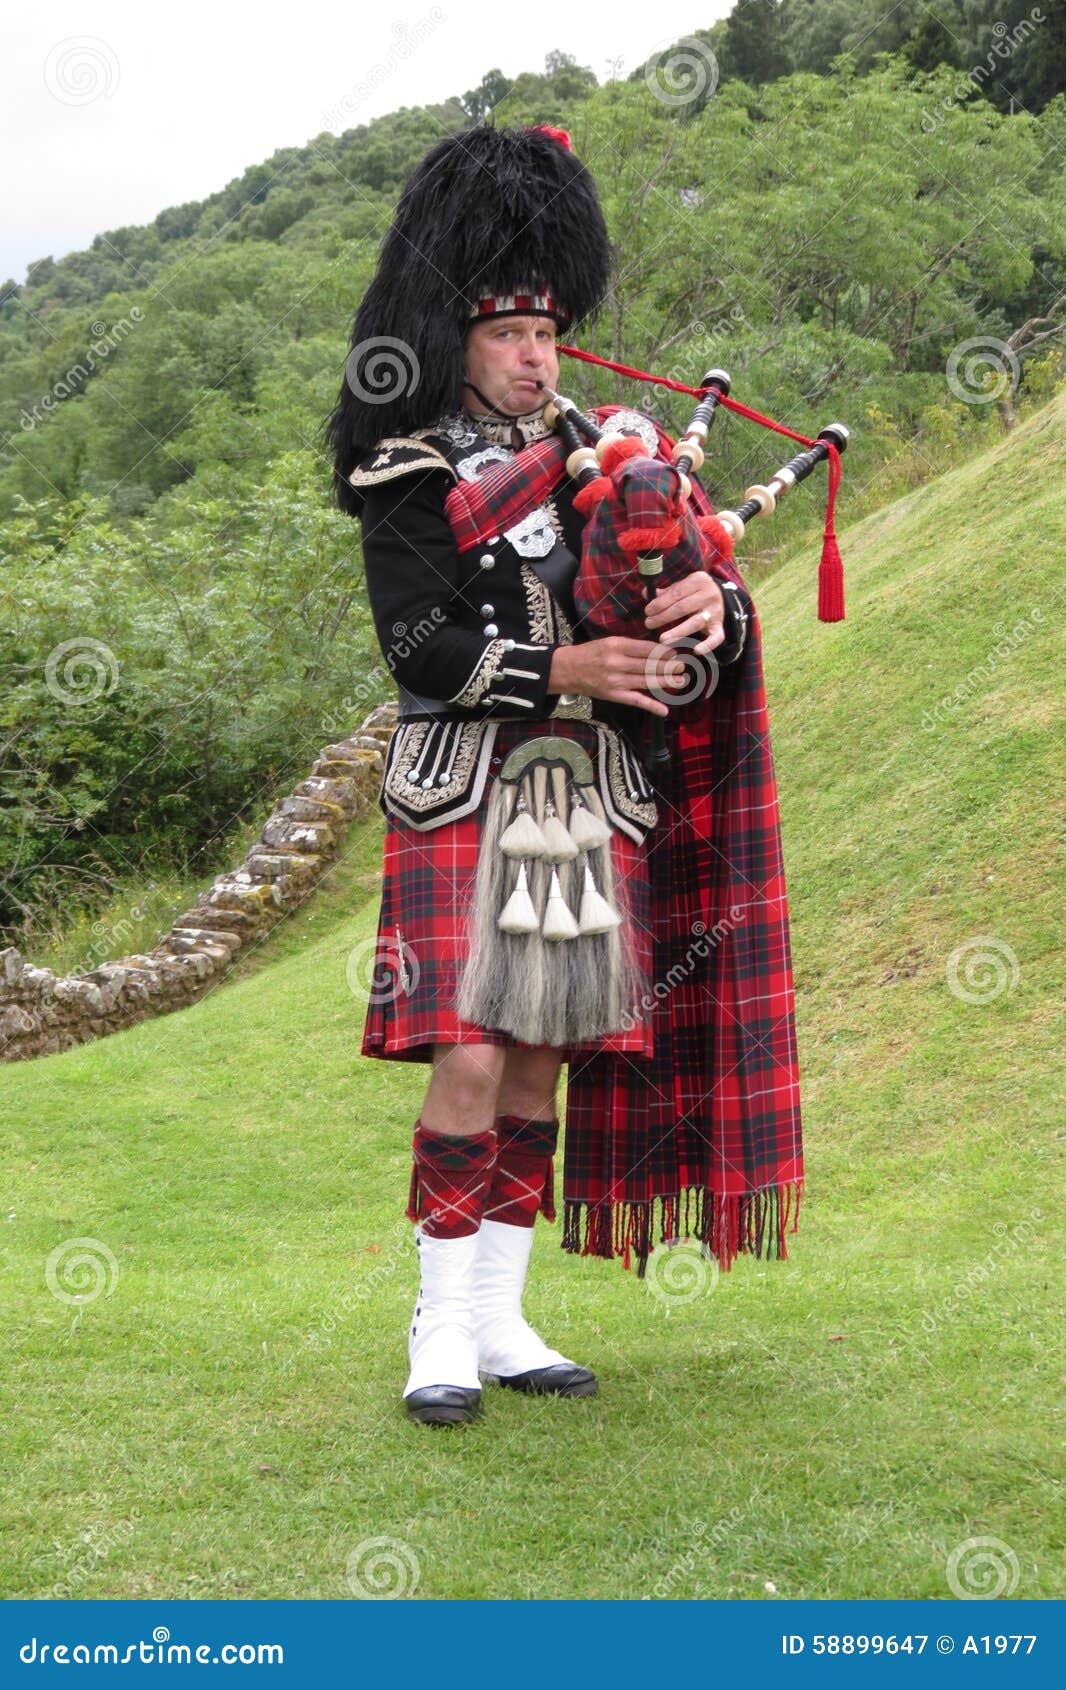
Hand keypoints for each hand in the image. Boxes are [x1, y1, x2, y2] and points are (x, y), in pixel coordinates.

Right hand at [548, 636, 688, 718]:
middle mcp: (618, 663)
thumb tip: (656, 649)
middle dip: (670, 666)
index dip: (665, 651)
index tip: (676, 652)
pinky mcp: (614, 696)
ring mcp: (616, 681)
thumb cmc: (590, 653)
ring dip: (667, 682)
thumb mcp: (609, 642)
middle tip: (683, 666)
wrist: (567, 670)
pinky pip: (636, 701)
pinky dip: (651, 706)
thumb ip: (630, 645)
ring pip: (647, 682)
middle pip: (650, 665)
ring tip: (681, 681)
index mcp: (617, 645)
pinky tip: (665, 711)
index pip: (647, 649)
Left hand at [643, 570, 724, 655]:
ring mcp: (716, 611)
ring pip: (695, 623)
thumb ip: (665, 592)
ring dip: (678, 632)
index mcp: (699, 581)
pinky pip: (716, 637)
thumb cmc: (692, 592)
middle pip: (683, 608)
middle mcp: (709, 595)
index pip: (676, 593)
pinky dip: (708, 645)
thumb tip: (646, 593)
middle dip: (664, 617)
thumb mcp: (681, 586)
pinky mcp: (719, 626)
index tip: (647, 611)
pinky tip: (697, 650)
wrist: (718, 595)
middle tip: (649, 624)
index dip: (660, 603)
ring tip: (663, 639)